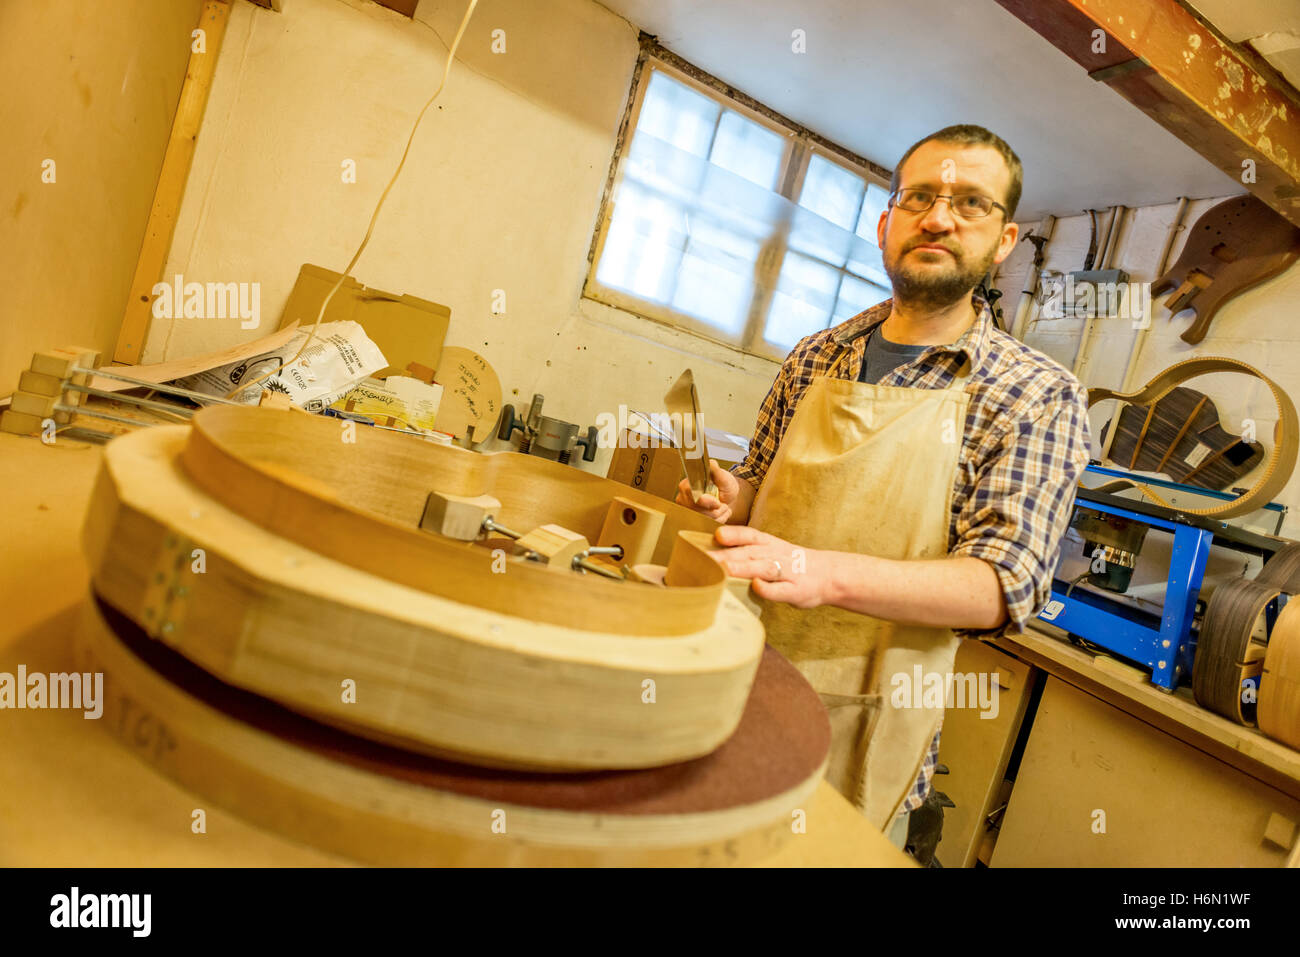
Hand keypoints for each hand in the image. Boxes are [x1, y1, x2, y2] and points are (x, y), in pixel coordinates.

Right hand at [676, 459, 739, 522]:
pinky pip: (706, 525)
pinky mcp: (692, 519)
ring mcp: (686, 510)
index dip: (707, 502)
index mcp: (687, 485)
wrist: (727, 495)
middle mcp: (683, 498)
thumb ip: (715, 469)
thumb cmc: (724, 484)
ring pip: (704, 519)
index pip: (693, 497)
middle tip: (723, 503)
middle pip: (699, 511)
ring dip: (719, 515)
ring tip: (723, 507)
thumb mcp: (722, 475)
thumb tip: (710, 463)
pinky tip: (720, 514)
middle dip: (716, 510)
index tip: (718, 502)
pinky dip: (717, 521)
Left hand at [709, 525, 831, 608]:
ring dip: (743, 568)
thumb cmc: (792, 565)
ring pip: (763, 568)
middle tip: (704, 558)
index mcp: (771, 545)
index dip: (734, 535)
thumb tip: (715, 554)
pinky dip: (768, 588)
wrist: (829, 575)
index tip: (717, 535)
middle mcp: (777, 555)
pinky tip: (756, 586)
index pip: (751, 536)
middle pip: (750, 553)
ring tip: (725, 569)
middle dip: (726, 555)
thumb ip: (748, 553)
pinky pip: (780, 590)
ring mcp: (787, 573)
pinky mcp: (795, 591)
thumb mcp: (772, 551)